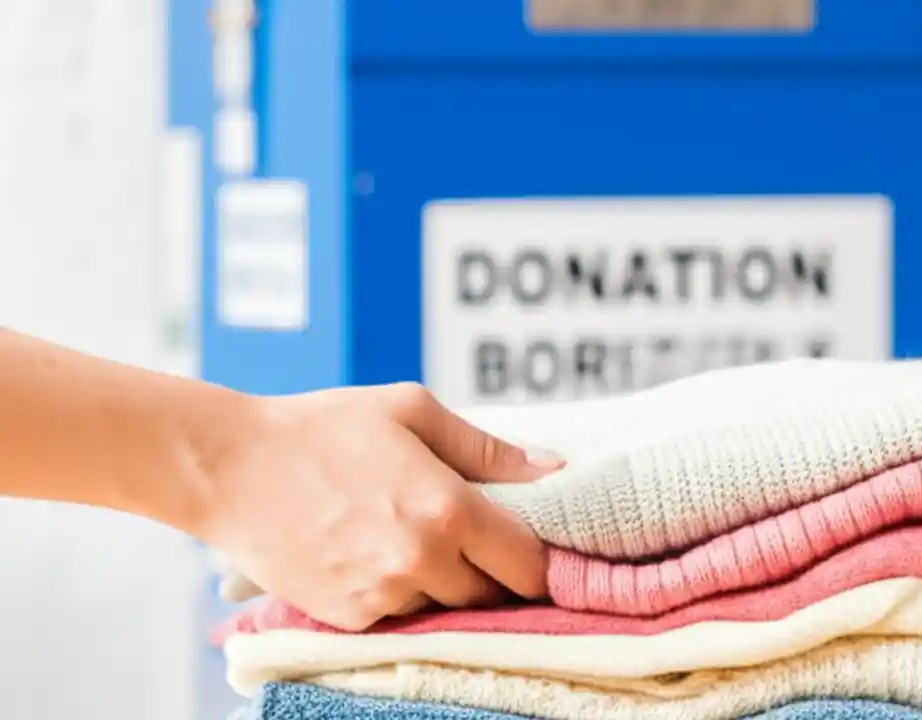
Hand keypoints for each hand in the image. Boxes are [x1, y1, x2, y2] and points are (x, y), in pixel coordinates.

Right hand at [195, 382, 561, 630]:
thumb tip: (554, 468)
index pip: (529, 565)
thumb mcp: (412, 411)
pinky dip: (402, 594)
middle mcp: (420, 562)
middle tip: (475, 537)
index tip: (533, 545)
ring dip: (446, 583)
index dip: (539, 559)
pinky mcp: (347, 619)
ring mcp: (381, 596)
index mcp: (448, 510)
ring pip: (446, 609)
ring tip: (414, 537)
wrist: (230, 467)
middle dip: (494, 571)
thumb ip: (489, 448)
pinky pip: (401, 616)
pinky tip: (378, 553)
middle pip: (493, 595)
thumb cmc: (322, 427)